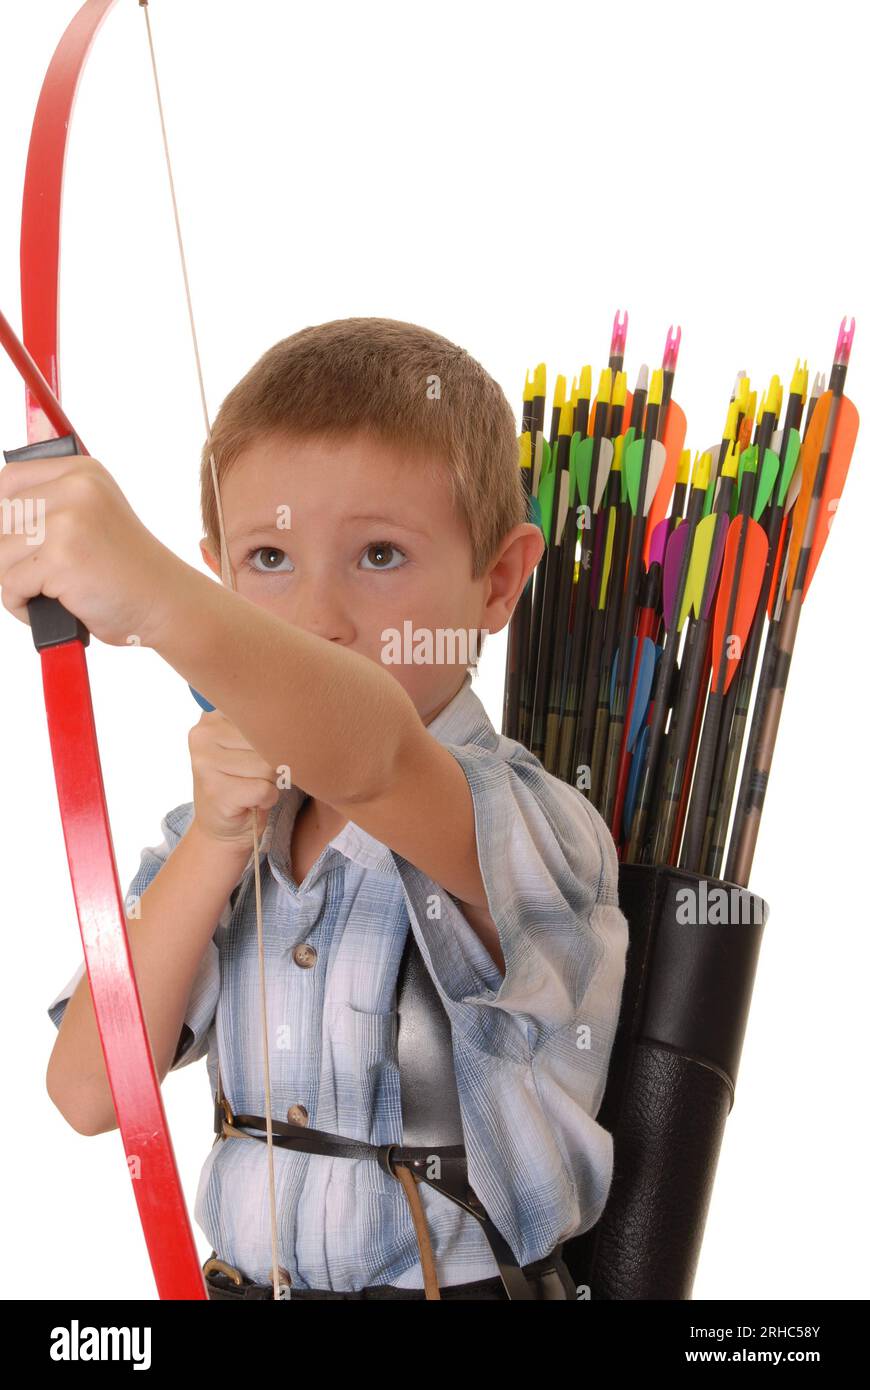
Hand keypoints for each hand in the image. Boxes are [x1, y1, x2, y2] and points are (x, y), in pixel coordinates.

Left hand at [0, 451, 181, 646]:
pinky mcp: (61, 558)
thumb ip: (51, 506)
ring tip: (52, 593)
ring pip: (0, 554)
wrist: (165, 603)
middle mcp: (76, 488)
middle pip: (0, 520)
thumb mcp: (92, 518)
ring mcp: (68, 521)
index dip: (6, 517)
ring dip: (16, 583)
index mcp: (82, 473)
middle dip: (11, 555)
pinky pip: (10, 585)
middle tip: (46, 574)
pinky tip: (57, 606)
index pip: (9, 481)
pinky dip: (24, 606)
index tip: (21, 543)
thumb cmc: (126, 570)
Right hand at [188, 709, 281, 855]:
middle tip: (256, 774)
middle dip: (273, 760)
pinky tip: (253, 801)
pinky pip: (264, 789)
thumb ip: (262, 724)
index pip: (261, 711)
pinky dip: (268, 798)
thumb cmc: (243, 779)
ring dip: (271, 781)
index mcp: (212, 715)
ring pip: (267, 765)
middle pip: (267, 738)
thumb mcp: (247, 743)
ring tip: (253, 786)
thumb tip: (296, 719)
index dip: (274, 733)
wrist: (222, 826)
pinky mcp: (216, 791)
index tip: (264, 748)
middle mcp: (203, 735)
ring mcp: (205, 764)